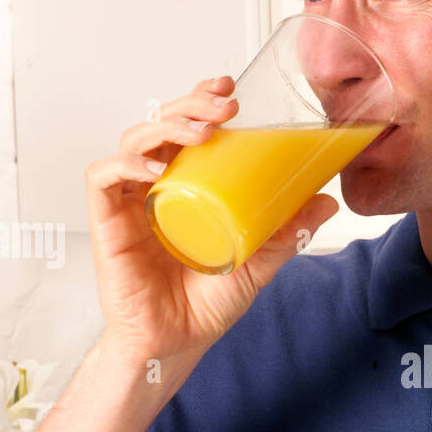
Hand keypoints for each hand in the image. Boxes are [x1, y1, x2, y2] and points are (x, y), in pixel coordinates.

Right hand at [84, 74, 338, 366]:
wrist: (177, 343)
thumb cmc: (207, 304)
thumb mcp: (258, 261)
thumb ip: (287, 232)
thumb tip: (328, 201)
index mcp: (186, 185)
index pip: (187, 128)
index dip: (201, 100)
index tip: (229, 88)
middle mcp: (155, 186)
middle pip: (162, 125)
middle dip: (190, 104)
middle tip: (225, 104)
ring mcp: (129, 202)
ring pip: (134, 141)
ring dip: (166, 127)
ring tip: (202, 131)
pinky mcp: (107, 223)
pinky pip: (103, 179)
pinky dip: (125, 165)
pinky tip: (155, 170)